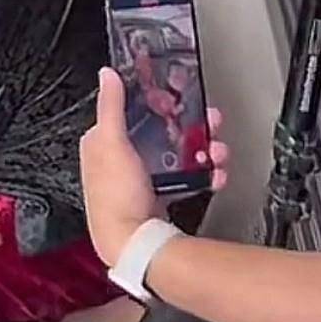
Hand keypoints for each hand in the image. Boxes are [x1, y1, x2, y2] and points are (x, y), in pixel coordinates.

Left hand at [80, 68, 227, 266]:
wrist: (133, 246)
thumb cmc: (115, 196)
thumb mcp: (111, 143)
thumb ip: (111, 107)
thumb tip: (107, 75)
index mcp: (101, 142)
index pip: (127, 110)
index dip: (152, 100)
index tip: (175, 93)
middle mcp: (119, 159)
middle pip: (158, 131)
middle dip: (188, 126)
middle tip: (210, 120)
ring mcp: (140, 179)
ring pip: (176, 154)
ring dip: (201, 149)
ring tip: (219, 149)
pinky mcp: (158, 197)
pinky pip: (184, 179)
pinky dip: (202, 175)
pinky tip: (216, 173)